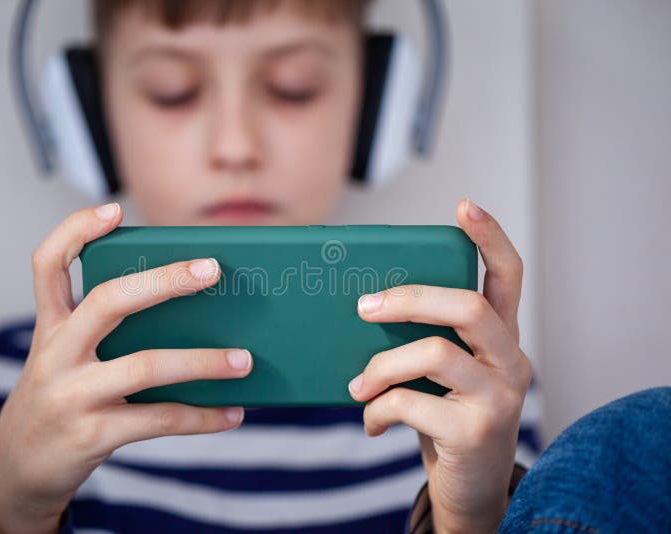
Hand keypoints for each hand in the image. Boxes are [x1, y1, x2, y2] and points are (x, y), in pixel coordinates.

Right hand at [0, 203, 252, 533]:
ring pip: (145, 366)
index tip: (113, 209)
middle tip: (213, 270)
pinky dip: (202, 416)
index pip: (47, 265)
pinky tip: (232, 413)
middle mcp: (55, 355)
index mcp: (50, 328)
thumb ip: (109, 336)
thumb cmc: (59, 402)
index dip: (75, 231)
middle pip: (107, 302)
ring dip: (203, 361)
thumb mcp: (66, 361)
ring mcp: (72, 395)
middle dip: (163, 282)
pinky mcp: (92, 435)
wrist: (18, 474)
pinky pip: (159, 419)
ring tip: (245, 360)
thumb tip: (195, 319)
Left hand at [348, 198, 530, 532]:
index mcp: (501, 338)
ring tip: (357, 385)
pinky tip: (371, 421)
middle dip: (409, 299)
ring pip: (436, 354)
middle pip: (468, 306)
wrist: (471, 490)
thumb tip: (363, 307)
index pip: (508, 276)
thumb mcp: (443, 374)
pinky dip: (379, 410)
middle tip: (363, 307)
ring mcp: (499, 398)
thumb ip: (425, 340)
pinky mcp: (475, 433)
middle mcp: (511, 361)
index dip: (490, 238)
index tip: (464, 205)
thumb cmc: (447, 417)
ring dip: (381, 366)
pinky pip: (413, 404)